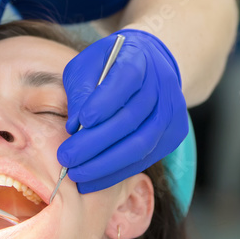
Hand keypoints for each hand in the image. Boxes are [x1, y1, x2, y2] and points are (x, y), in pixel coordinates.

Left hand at [59, 29, 187, 192]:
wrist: (150, 66)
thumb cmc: (108, 65)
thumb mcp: (87, 64)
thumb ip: (81, 89)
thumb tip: (75, 125)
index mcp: (138, 57)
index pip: (125, 78)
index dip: (103, 103)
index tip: (79, 123)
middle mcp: (162, 83)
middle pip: (131, 118)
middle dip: (95, 143)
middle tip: (66, 157)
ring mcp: (172, 111)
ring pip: (140, 144)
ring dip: (105, 164)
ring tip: (76, 173)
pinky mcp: (173, 134)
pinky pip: (145, 159)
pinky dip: (117, 173)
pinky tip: (92, 181)